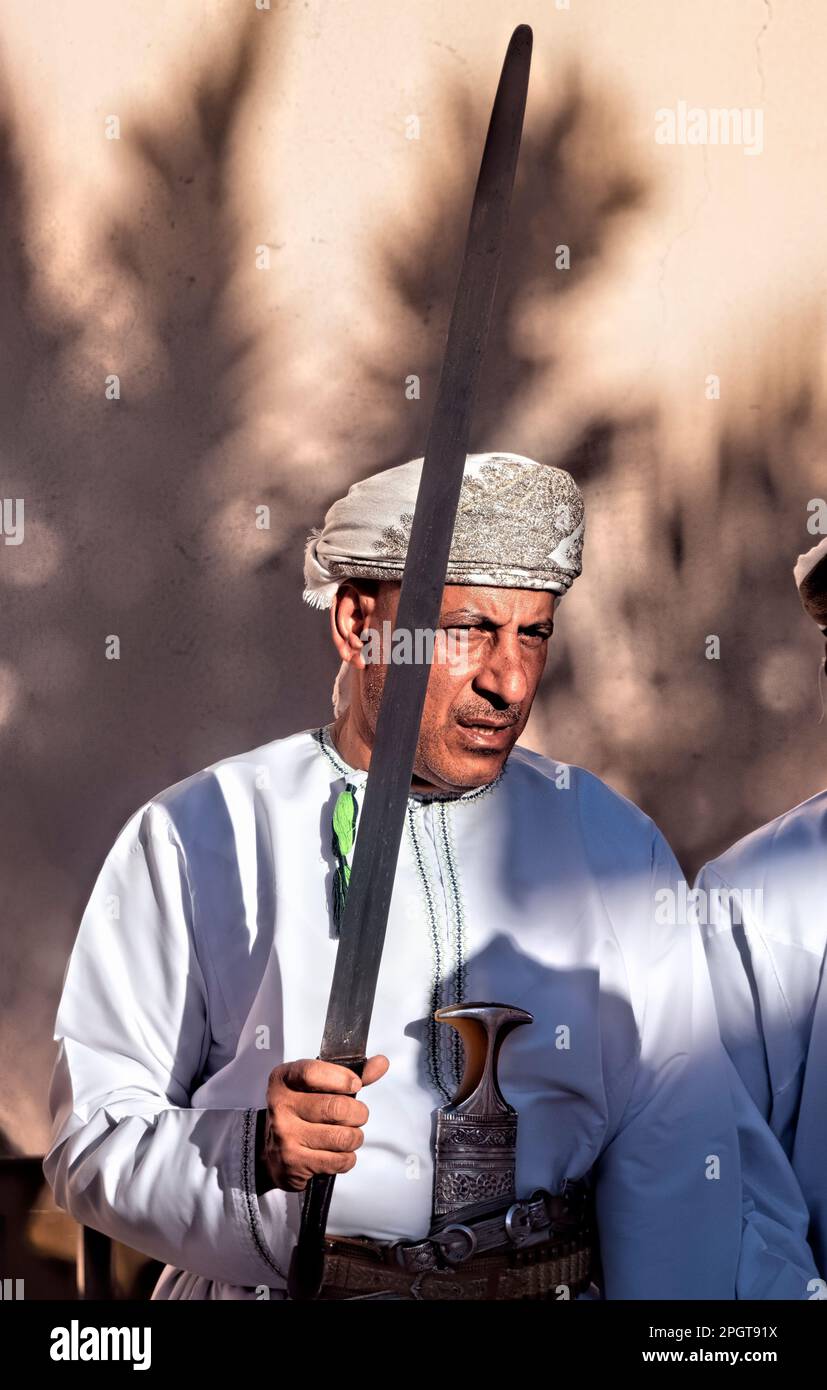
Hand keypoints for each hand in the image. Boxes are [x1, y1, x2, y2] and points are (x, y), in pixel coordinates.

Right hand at [257, 1055, 389, 1193]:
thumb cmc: (301, 1112)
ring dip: (355, 1138)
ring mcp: (285, 1136)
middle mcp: (280, 1107)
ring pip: (342, 1137)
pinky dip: (347, 1158)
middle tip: (357, 1115)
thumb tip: (381, 1063)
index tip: (355, 1084)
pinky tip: (337, 1153)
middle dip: (358, 1113)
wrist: (272, 1153)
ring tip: (348, 1135)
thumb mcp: (317, 1087)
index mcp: (284, 1079)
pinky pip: (338, 1160)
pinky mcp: (295, 1164)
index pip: (312, 1073)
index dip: (341, 1078)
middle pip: (336, 1107)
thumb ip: (349, 1075)